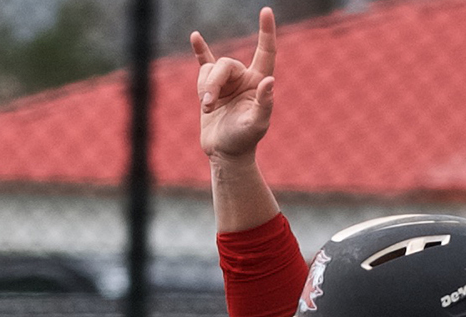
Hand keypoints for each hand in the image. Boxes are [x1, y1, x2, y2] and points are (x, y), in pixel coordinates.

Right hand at [192, 7, 276, 160]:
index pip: (266, 51)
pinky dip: (199, 50)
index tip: (266, 11)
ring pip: (210, 70)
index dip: (267, 32)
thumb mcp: (257, 124)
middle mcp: (244, 77)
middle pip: (225, 64)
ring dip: (205, 89)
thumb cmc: (244, 140)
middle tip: (208, 105)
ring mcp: (227, 81)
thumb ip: (265, 103)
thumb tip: (269, 81)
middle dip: (214, 83)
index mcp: (259, 81)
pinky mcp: (211, 86)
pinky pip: (204, 63)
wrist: (225, 152)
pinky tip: (196, 37)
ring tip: (208, 109)